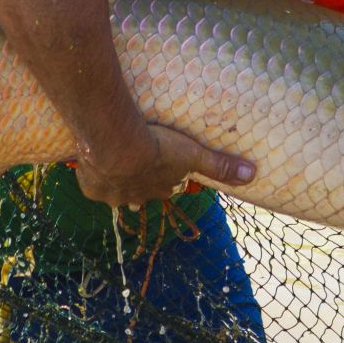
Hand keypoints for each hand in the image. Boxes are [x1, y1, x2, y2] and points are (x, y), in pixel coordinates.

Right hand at [74, 123, 255, 207]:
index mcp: (161, 189)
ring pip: (116, 190)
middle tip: (138, 157)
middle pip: (141, 192)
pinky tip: (92, 156)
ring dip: (115, 176)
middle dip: (141, 179)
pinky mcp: (91, 188)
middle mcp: (137, 198)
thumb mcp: (194, 153)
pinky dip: (92, 172)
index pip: (167, 186)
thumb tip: (252, 175)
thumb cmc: (157, 147)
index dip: (167, 175)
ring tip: (113, 155)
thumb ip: (220, 164)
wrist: (115, 144)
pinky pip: (91, 182)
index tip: (164, 160)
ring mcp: (113, 196)